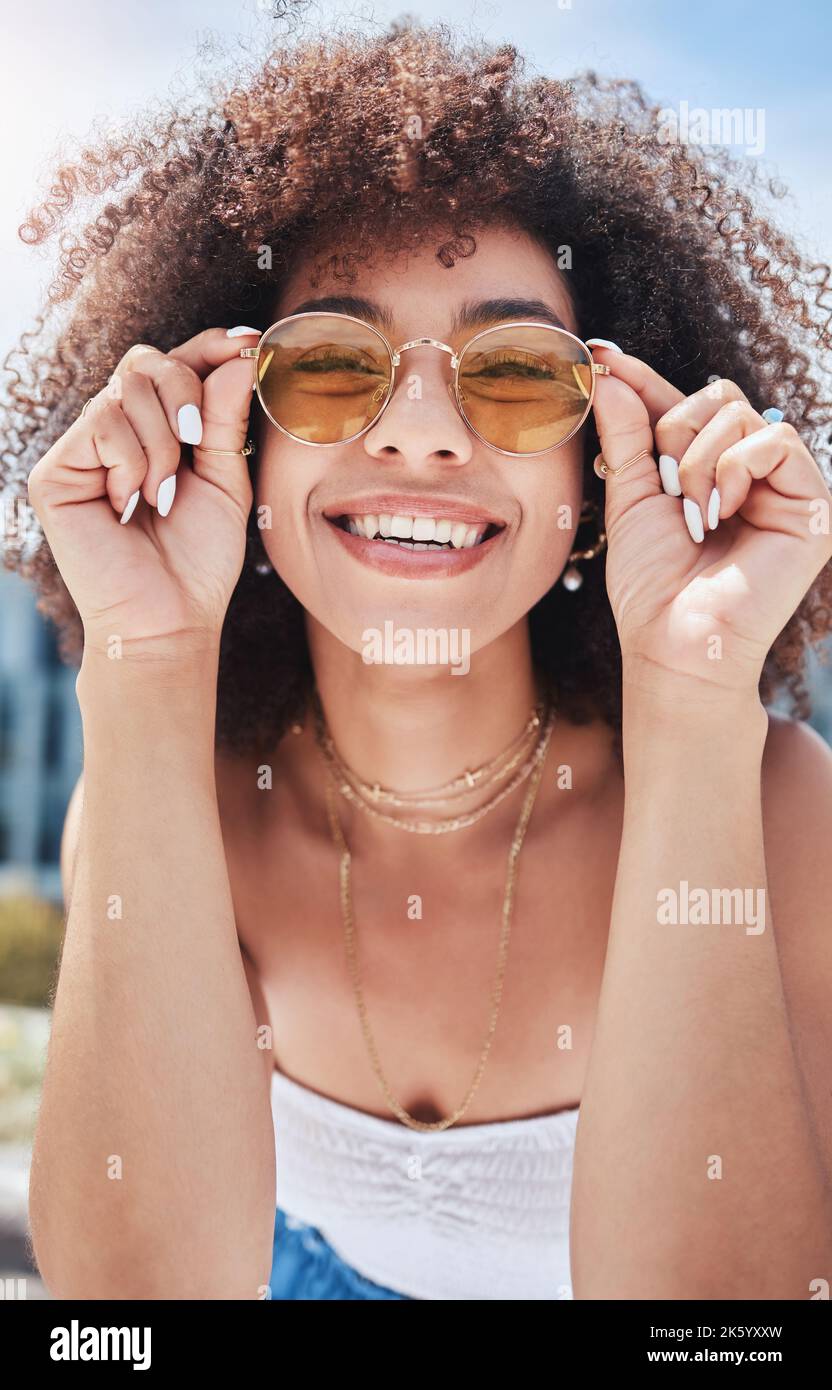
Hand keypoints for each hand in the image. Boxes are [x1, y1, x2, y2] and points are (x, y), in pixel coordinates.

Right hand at [27, 328, 259, 655]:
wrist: (169, 618)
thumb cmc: (199, 560)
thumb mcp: (226, 481)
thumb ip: (227, 419)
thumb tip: (239, 356)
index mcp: (158, 430)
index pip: (177, 363)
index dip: (210, 346)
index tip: (250, 343)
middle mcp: (115, 431)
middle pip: (148, 361)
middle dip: (185, 395)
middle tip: (199, 445)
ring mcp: (83, 449)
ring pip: (127, 390)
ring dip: (163, 445)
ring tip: (163, 497)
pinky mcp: (55, 470)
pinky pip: (102, 423)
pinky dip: (132, 462)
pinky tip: (130, 503)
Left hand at [589, 347, 831, 694]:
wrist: (675, 641)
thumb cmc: (651, 585)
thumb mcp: (630, 498)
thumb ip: (627, 435)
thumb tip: (609, 375)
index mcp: (709, 471)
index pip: (682, 406)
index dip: (644, 380)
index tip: (601, 357)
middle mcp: (751, 474)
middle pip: (717, 396)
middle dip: (674, 430)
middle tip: (663, 485)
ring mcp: (785, 487)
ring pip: (742, 413)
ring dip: (698, 460)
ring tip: (693, 515)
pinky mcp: (813, 505)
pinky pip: (776, 440)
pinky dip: (736, 467)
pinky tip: (722, 511)